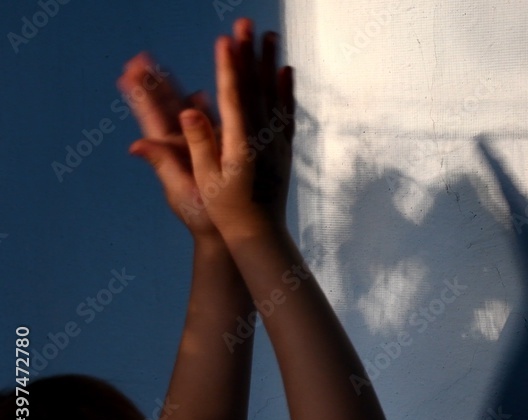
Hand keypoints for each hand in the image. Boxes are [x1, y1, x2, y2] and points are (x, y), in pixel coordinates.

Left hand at [118, 53, 221, 236]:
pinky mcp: (218, 151)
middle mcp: (183, 145)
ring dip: (174, 91)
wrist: (229, 232)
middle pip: (165, 108)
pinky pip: (208, 124)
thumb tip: (136, 145)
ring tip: (161, 71)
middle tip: (140, 60)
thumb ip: (162, 164)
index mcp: (172, 151)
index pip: (153, 116)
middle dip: (153, 84)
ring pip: (185, 112)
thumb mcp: (181, 190)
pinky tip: (202, 94)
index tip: (128, 71)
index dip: (140, 93)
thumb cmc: (204, 217)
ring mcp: (200, 147)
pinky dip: (202, 107)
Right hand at [181, 18, 294, 241]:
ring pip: (275, 95)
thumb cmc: (223, 211)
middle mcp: (264, 141)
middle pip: (256, 89)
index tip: (225, 41)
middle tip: (246, 24)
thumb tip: (187, 111)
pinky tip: (286, 70)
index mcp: (241, 147)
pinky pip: (286, 112)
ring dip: (270, 63)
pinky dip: (286, 89)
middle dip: (249, 54)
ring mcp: (277, 143)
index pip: (234, 99)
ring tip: (269, 34)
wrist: (260, 234)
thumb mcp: (203, 180)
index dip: (229, 68)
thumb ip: (198, 143)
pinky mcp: (284, 149)